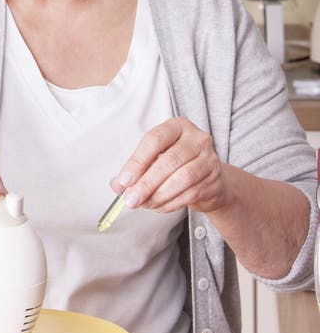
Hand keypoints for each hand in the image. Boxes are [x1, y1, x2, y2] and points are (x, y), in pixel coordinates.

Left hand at [111, 116, 226, 213]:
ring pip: (182, 178)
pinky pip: (190, 194)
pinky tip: (158, 206)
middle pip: (169, 161)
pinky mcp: (214, 180)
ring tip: (144, 204)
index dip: (137, 161)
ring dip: (158, 195)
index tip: (124, 180)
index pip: (154, 139)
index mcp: (177, 126)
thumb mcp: (155, 159)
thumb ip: (136, 169)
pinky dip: (170, 203)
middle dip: (146, 183)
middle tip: (131, 199)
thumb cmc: (176, 165)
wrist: (208, 179)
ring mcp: (209, 159)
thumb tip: (117, 185)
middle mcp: (197, 138)